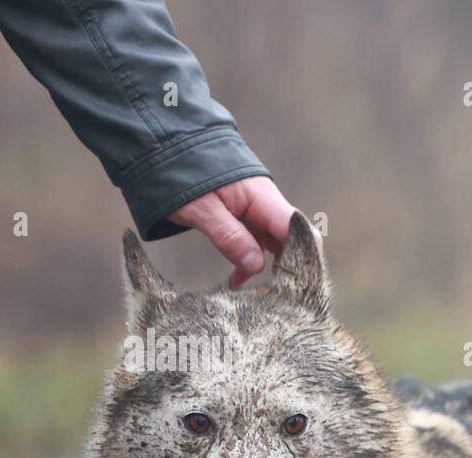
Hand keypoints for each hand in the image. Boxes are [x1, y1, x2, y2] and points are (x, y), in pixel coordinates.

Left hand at [167, 176, 299, 287]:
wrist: (168, 148)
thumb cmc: (184, 174)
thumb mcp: (202, 209)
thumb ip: (230, 237)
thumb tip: (256, 266)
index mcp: (263, 198)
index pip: (297, 230)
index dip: (302, 256)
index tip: (291, 282)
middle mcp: (267, 206)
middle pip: (293, 240)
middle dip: (287, 268)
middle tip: (274, 296)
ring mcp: (259, 213)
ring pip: (276, 246)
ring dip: (266, 269)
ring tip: (249, 292)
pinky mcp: (247, 219)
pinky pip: (258, 244)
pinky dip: (249, 263)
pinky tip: (235, 281)